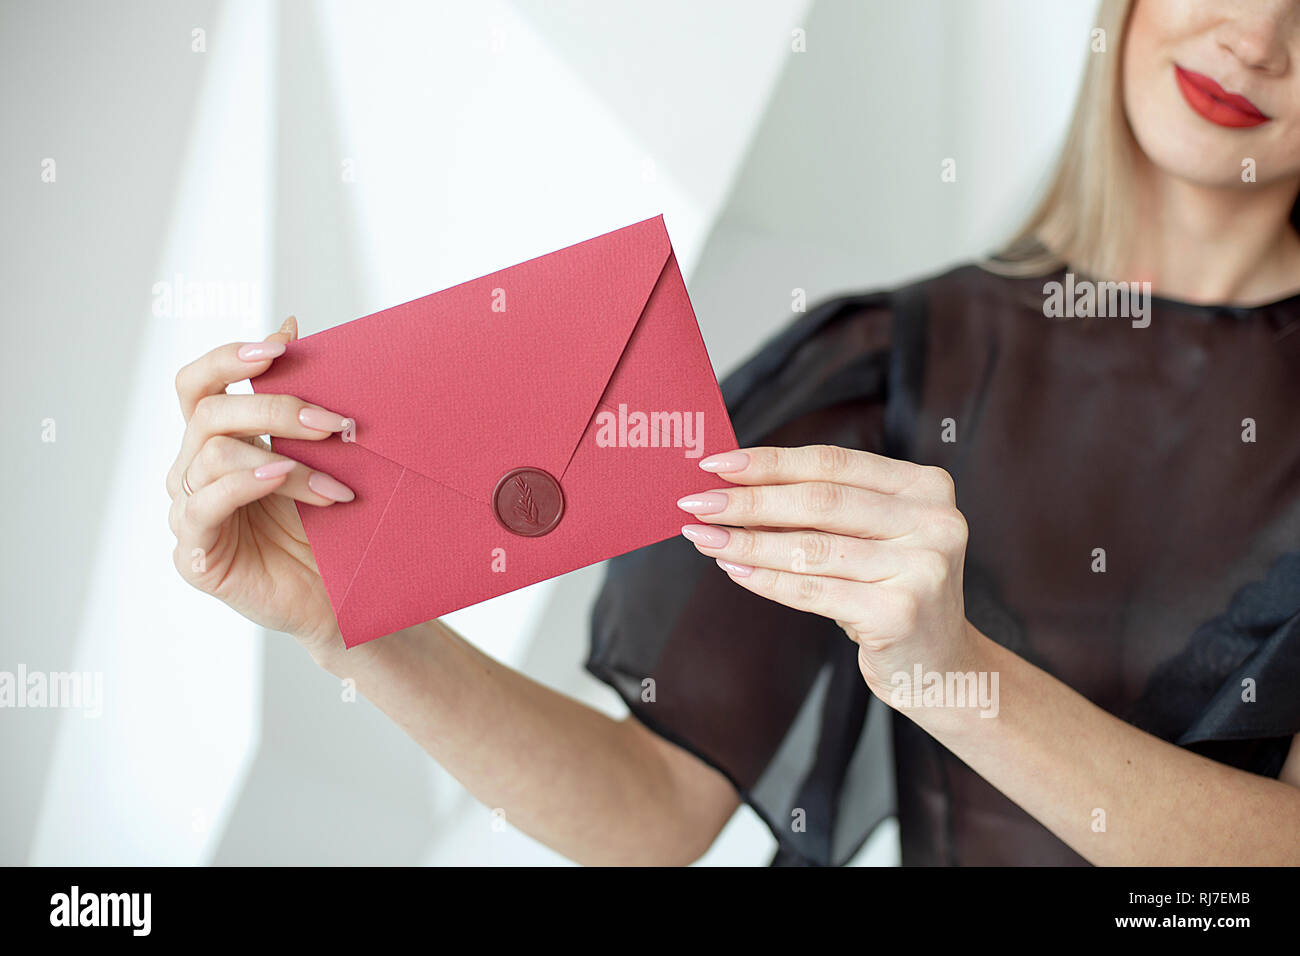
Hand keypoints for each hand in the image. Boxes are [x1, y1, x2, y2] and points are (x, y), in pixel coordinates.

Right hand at [166, 316, 355, 654]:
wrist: (342, 600)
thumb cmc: (328, 528)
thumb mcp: (316, 456)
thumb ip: (295, 399)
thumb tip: (291, 323)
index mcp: (216, 443)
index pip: (196, 385)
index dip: (229, 359)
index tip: (281, 347)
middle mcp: (193, 473)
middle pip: (210, 414)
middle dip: (276, 408)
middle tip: (337, 423)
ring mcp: (189, 513)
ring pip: (214, 455)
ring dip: (287, 460)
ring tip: (337, 484)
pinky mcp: (196, 553)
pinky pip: (205, 504)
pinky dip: (247, 483)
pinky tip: (283, 478)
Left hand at [675, 445, 977, 704]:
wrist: (940, 668)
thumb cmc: (892, 592)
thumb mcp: (871, 539)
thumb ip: (823, 510)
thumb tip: (735, 488)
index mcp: (925, 486)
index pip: (833, 463)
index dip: (771, 461)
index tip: (717, 464)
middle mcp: (933, 521)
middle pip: (819, 501)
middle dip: (749, 500)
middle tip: (696, 502)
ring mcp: (922, 567)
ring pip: (811, 547)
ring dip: (747, 541)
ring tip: (704, 537)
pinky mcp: (900, 612)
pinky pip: (813, 590)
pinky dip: (765, 579)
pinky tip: (732, 569)